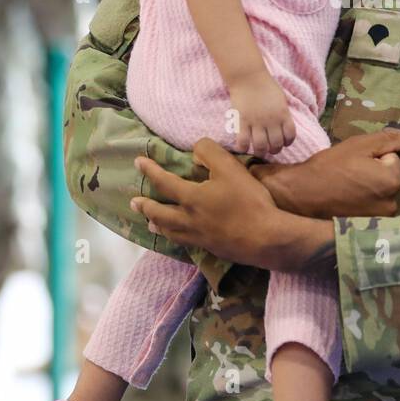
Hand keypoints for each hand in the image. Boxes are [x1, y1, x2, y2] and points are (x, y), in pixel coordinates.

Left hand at [131, 139, 320, 270]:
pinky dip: (176, 238)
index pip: (164, 182)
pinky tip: (181, 237)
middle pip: (160, 214)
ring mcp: (199, 237)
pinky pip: (185, 243)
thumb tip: (194, 151)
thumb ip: (209, 153)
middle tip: (134, 203)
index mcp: (191, 198)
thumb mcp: (230, 167)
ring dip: (158, 225)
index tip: (138, 162)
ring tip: (151, 224)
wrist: (265, 238)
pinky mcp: (211, 248)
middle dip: (146, 207)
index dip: (150, 170)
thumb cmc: (247, 201)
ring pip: (170, 231)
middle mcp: (189, 220)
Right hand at [228, 71, 294, 156]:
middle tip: (271, 149)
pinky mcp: (242, 121)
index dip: (288, 142)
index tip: (284, 143)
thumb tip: (284, 126)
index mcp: (283, 114)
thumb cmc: (266, 86)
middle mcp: (271, 120)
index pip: (290, 135)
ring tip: (259, 151)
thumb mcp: (281, 99)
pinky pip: (243, 141)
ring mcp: (256, 122)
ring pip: (260, 146)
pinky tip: (243, 148)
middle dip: (274, 150)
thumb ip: (283, 113)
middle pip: (276, 144)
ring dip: (261, 152)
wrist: (248, 77)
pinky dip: (243, 148)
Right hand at [252, 127, 399, 218]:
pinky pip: (374, 209)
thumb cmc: (328, 167)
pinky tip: (348, 201)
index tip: (355, 162)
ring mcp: (381, 220)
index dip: (374, 157)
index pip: (393, 159)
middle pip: (390, 179)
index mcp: (392, 180)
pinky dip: (365, 204)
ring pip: (382, 194)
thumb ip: (390, 139)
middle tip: (350, 175)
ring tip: (348, 188)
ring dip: (370, 189)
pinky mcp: (369, 229)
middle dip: (375, 174)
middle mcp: (392, 204)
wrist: (300, 197)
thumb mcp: (358, 146)